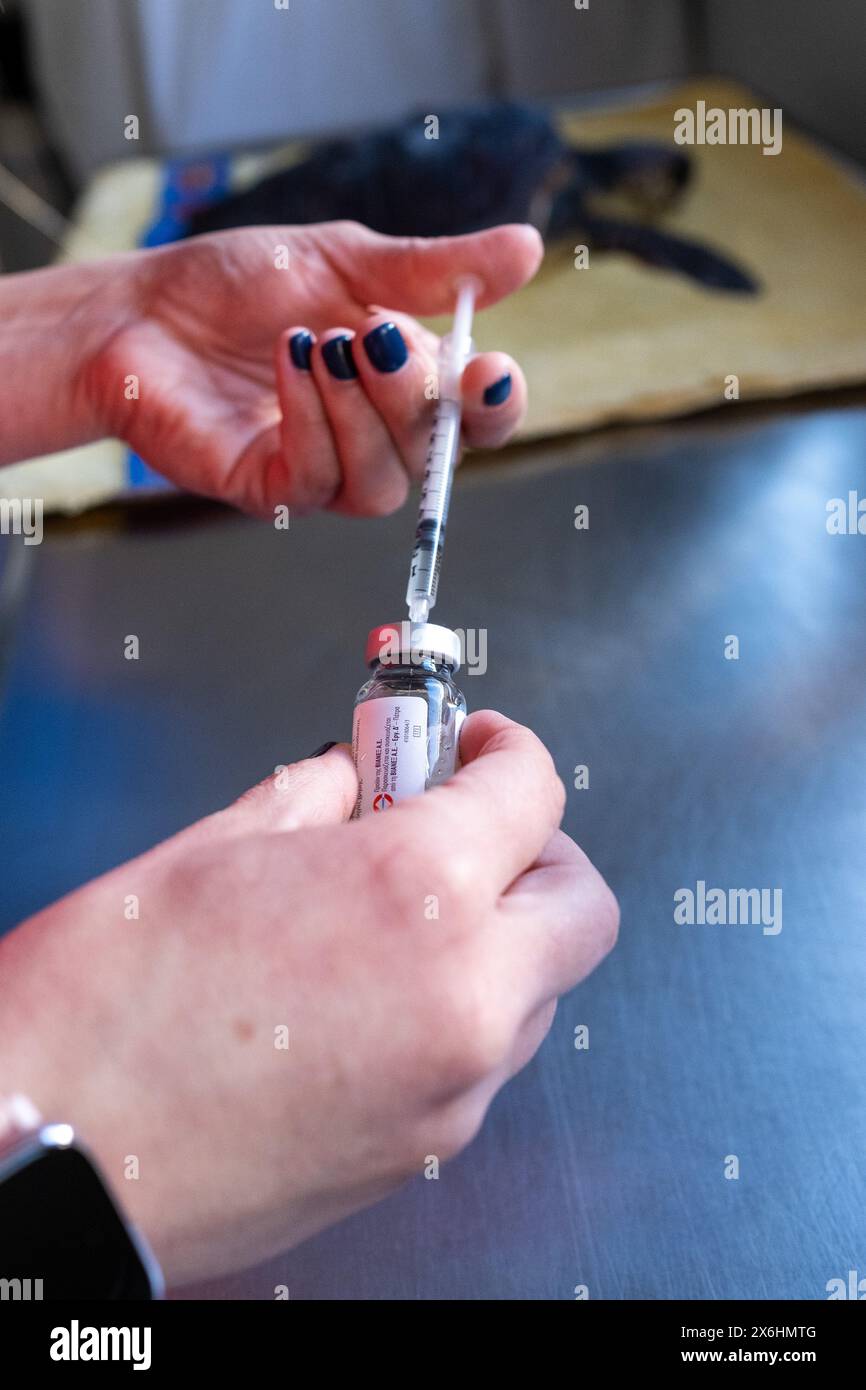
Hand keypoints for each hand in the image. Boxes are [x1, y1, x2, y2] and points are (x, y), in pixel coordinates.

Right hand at [0, 712, 616, 1286]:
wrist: (45, 1157)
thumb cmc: (99, 1011)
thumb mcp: (210, 852)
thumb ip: (314, 801)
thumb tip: (355, 775)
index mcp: (416, 895)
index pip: (531, 792)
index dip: (505, 750)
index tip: (476, 744)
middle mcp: (462, 1000)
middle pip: (581, 906)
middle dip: (537, 852)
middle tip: (468, 827)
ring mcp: (452, 1093)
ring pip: (537, 992)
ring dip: (498, 938)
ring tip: (400, 917)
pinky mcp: (422, 1154)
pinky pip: (479, 1063)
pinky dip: (454, 1013)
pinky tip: (369, 994)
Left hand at [86, 221, 541, 516]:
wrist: (140, 309)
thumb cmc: (236, 286)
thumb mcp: (344, 261)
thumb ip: (432, 269)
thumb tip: (527, 249)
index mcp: (402, 383)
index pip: (475, 418)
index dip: (495, 405)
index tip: (489, 371)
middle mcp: (371, 436)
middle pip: (433, 453)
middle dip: (411, 394)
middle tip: (371, 335)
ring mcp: (322, 469)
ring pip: (384, 484)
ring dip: (359, 412)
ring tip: (319, 345)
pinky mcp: (270, 490)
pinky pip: (317, 482)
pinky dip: (311, 421)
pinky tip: (288, 365)